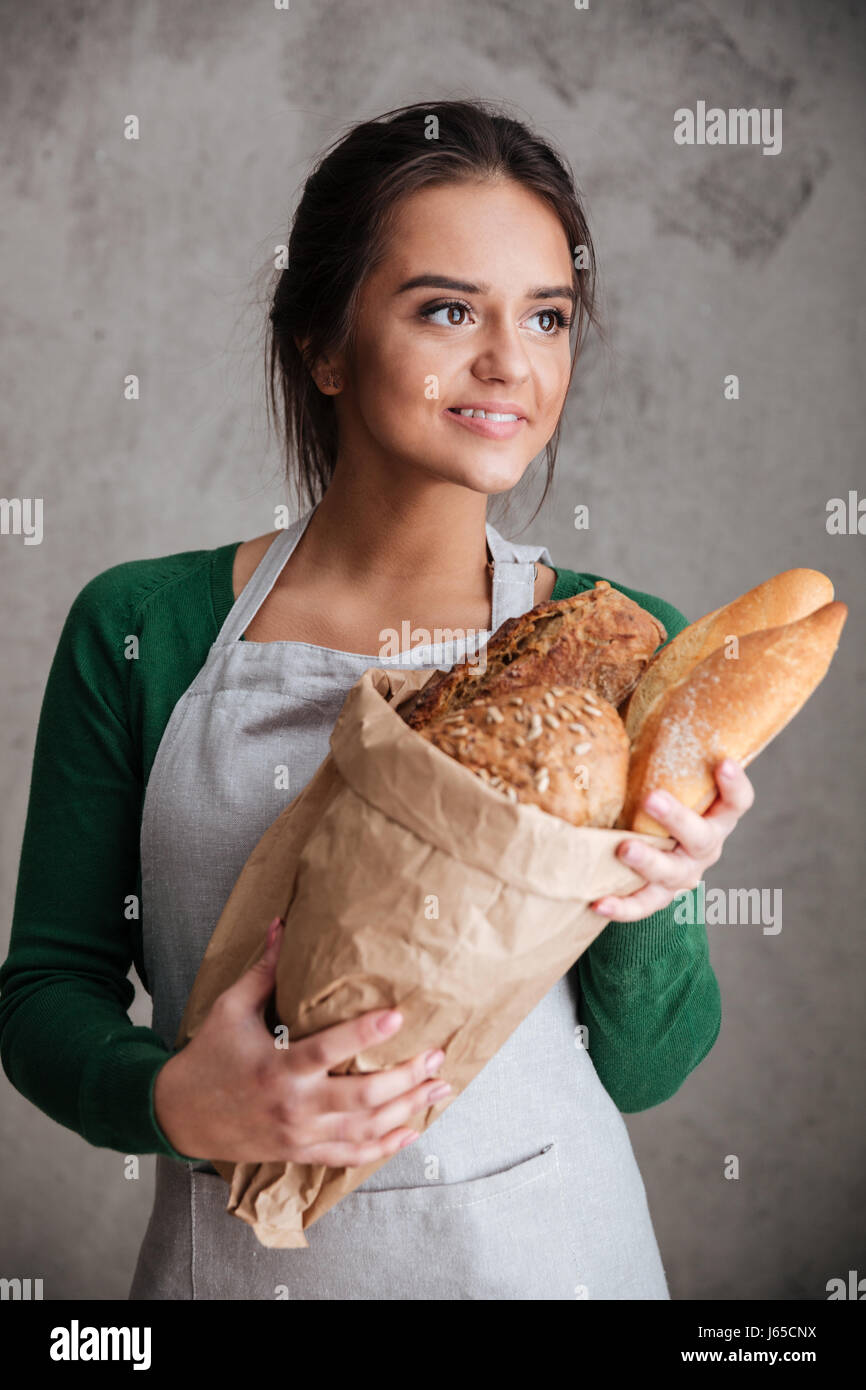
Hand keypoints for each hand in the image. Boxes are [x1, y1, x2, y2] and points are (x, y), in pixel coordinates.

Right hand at [152, 916, 450, 1164]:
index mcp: (276, 1068)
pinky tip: (410, 1130)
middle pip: (361, 1098)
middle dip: (405, 1077)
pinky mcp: (301, 1152)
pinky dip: (383, 1146)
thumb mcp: (230, 1009)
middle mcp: (293, 1106)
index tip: (399, 1016)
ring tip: (440, 1088)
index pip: (328, 1051)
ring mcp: (299, 1135)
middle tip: (437, 1055)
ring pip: (364, 1128)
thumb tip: (284, 923)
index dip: (364, 1033)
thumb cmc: (207, 1057)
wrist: (179, 1117)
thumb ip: (265, 971)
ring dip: (407, 1110)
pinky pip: (350, 1155)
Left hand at [590, 758, 754, 920]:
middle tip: (652, 799)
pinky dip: (620, 906)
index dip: (735, 785)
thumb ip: (657, 742)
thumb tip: (627, 684)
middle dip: (678, 818)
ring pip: (673, 875)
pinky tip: (595, 902)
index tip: (723, 762)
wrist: (656, 848)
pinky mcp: (657, 897)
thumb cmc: (656, 792)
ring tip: (623, 848)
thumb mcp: (663, 770)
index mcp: (716, 815)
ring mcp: (683, 875)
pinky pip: (641, 905)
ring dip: (649, 862)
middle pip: (701, 838)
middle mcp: (705, 847)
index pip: (738, 802)